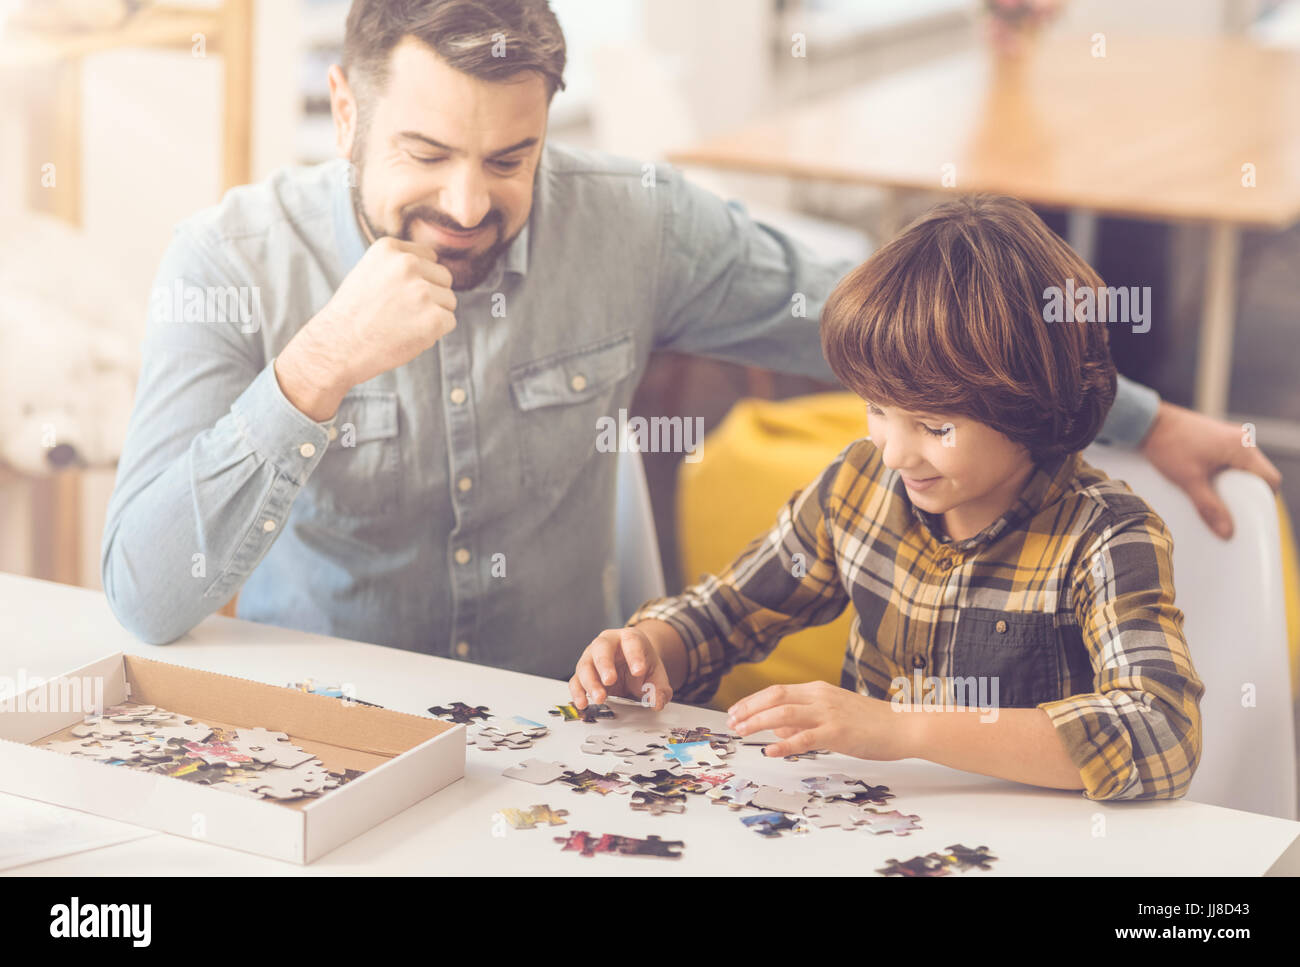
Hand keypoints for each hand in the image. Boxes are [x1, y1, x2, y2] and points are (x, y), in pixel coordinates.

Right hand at [277, 237, 456, 418]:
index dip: (419, 279)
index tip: (397, 294)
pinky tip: (408, 335)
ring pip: (449, 301)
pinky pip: (449, 322)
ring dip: (433, 315)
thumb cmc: (353, 314)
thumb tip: (437, 268)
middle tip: (401, 313)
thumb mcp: (369, 272)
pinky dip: (434, 333)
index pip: (430, 257)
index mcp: (390, 248)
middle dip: (431, 296)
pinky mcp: (434, 318)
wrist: (338, 346)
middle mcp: (408, 264)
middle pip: (444, 278)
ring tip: (402, 324)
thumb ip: (399, 264)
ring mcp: (422, 291)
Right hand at [569, 627, 672, 710]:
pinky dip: (578, 692)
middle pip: (601, 648)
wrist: (631, 664)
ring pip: (585, 665)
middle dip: (605, 664)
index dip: (634, 655)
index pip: (631, 641)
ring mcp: (592, 657)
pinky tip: (583, 703)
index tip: (639, 671)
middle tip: (610, 680)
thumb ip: (659, 688)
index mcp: (628, 638)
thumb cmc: (642, 664)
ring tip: (600, 698)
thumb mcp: (656, 674)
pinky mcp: (583, 673)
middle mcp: (607, 643)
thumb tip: (657, 702)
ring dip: (591, 682)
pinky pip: (576, 681)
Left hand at [726, 680, 914, 759]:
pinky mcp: (838, 733)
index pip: (776, 691)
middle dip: (748, 710)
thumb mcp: (833, 715)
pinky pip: (804, 738)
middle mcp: (820, 697)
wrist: (903, 726)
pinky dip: (784, 744)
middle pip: (774, 697)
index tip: (734, 712)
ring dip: (758, 723)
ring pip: (784, 714)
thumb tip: (775, 729)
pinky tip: (769, 751)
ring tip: (741, 734)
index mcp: (817, 690)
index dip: (751, 701)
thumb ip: (804, 720)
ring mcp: (828, 713)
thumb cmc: (870, 723)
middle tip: (731, 723)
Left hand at [1139, 401, 1281, 538]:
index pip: (1270, 478)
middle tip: (1231, 509)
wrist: (1148, 422)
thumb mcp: (1189, 481)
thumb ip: (1209, 507)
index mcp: (1242, 448)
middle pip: (1258, 474)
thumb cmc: (1168, 446)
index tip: (1249, 513)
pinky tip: (1209, 482)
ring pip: (1244, 467)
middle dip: (1247, 493)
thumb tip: (1226, 532)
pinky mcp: (1220, 437)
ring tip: (1217, 496)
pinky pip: (1232, 459)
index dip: (1263, 499)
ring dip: (1234, 483)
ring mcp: (1231, 436)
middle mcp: (1242, 439)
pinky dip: (1225, 473)